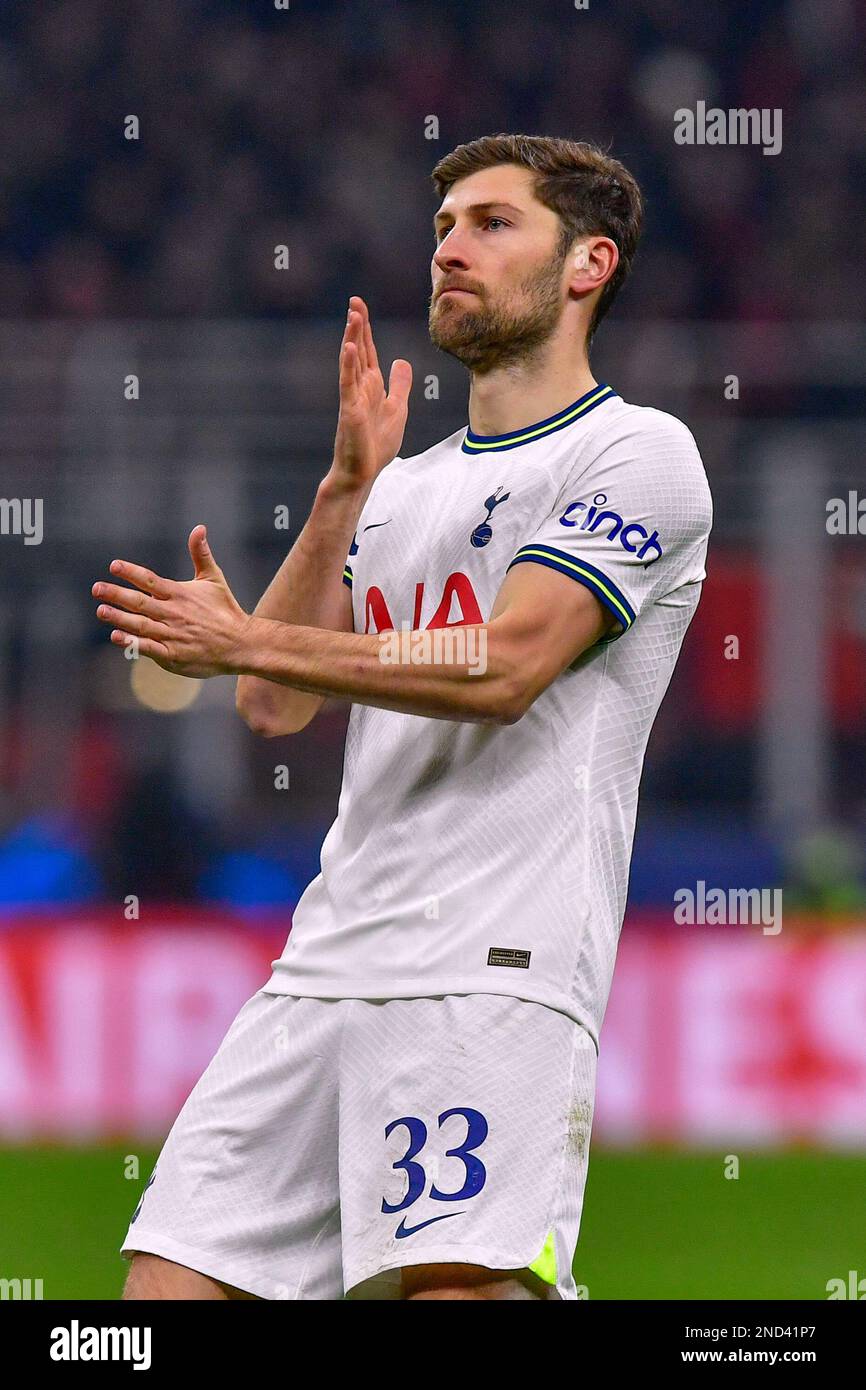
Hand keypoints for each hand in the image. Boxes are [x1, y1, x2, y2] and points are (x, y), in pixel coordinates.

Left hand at [92, 525, 252, 678]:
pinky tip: (117, 637)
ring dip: (119, 617)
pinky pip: (149, 648)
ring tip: (101, 610)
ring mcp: (173, 635)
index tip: (114, 566)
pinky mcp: (173, 655)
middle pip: (140, 602)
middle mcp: (174, 613)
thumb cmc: (225, 610)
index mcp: (180, 594)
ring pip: (141, 624)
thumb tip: (199, 528)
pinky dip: (132, 643)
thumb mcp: (214, 579)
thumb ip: (201, 554)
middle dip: (116, 594)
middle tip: (96, 588)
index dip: (131, 573)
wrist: (241, 644)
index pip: (151, 581)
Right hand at [329, 296, 411, 492]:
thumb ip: (399, 385)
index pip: (368, 351)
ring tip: (353, 315)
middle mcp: (360, 387)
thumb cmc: (375, 445)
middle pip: (359, 350)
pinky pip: (347, 384)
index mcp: (372, 386)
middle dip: (357, 326)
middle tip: (354, 300)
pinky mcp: (349, 410)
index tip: (360, 306)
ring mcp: (352, 398)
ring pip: (352, 362)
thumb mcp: (397, 409)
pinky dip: (348, 365)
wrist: (362, 472)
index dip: (365, 329)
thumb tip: (402, 361)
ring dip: (352, 338)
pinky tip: (349, 348)